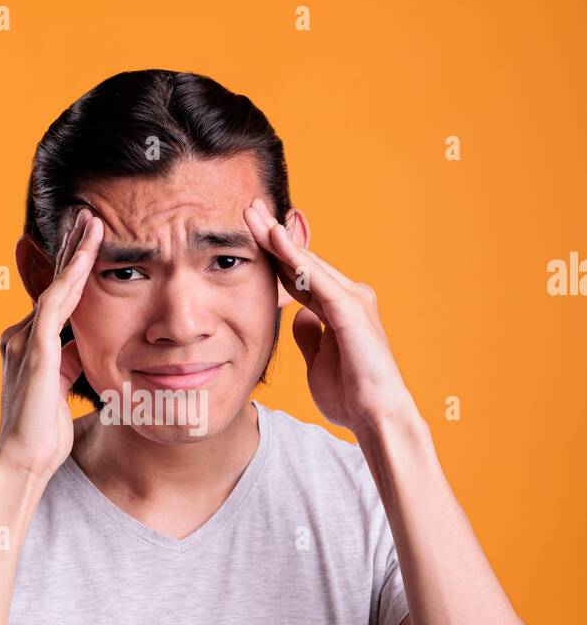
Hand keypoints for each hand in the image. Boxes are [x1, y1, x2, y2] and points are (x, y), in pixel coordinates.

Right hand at [0, 208, 103, 481]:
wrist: (23, 462)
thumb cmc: (44, 433)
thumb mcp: (63, 387)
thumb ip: (69, 360)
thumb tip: (81, 343)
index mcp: (28, 344)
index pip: (54, 297)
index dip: (69, 267)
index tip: (86, 239)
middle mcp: (20, 336)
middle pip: (51, 283)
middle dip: (70, 248)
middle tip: (87, 213)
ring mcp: (25, 342)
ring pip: (55, 287)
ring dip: (74, 253)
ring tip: (91, 221)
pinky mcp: (35, 353)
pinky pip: (56, 306)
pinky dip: (73, 278)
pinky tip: (87, 256)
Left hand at [244, 198, 415, 433]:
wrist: (375, 416)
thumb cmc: (350, 394)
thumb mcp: (318, 360)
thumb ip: (310, 336)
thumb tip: (299, 317)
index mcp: (336, 309)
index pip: (298, 275)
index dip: (274, 255)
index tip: (248, 233)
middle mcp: (347, 297)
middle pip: (302, 260)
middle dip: (273, 235)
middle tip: (248, 207)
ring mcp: (351, 300)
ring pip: (308, 263)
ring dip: (279, 238)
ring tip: (254, 214)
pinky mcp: (351, 309)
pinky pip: (317, 278)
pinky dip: (296, 258)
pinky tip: (276, 240)